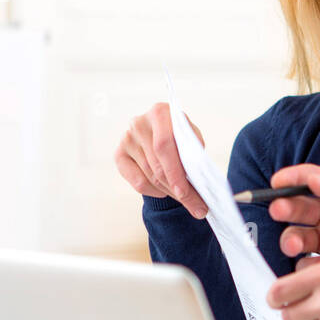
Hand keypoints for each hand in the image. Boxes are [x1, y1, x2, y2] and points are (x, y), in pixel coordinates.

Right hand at [114, 102, 208, 217]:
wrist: (163, 133)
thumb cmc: (181, 138)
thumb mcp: (191, 139)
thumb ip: (194, 154)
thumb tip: (200, 182)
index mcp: (160, 112)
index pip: (164, 145)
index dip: (174, 171)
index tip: (184, 193)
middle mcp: (139, 123)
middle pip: (157, 164)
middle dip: (178, 189)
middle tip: (197, 207)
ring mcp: (126, 139)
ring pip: (150, 176)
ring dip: (170, 192)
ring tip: (187, 201)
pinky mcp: (119, 154)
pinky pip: (138, 182)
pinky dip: (154, 191)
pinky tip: (165, 191)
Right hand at [266, 164, 319, 271]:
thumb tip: (315, 178)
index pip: (310, 180)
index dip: (291, 179)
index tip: (277, 182)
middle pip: (298, 209)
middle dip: (285, 209)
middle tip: (280, 212)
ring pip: (297, 237)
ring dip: (291, 239)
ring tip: (296, 245)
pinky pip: (309, 265)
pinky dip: (307, 265)